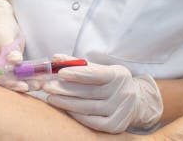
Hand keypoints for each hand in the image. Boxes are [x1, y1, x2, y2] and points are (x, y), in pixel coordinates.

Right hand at [0, 0, 27, 91]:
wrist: (1, 22)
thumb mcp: (3, 35)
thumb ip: (9, 49)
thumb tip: (15, 61)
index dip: (4, 80)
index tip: (20, 83)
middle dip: (14, 85)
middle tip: (30, 86)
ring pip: (5, 84)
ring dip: (21, 85)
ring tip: (37, 85)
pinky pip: (11, 80)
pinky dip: (23, 80)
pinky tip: (36, 82)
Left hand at [42, 56, 162, 132]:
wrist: (135, 102)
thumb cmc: (110, 82)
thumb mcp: (100, 69)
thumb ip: (78, 64)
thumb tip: (56, 58)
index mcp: (118, 75)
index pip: (96, 74)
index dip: (77, 73)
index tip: (60, 72)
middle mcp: (122, 93)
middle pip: (89, 92)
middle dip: (65, 89)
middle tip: (47, 86)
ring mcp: (120, 111)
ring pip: (87, 108)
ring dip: (66, 103)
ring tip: (50, 98)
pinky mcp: (115, 126)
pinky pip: (91, 121)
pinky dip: (76, 115)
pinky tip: (64, 109)